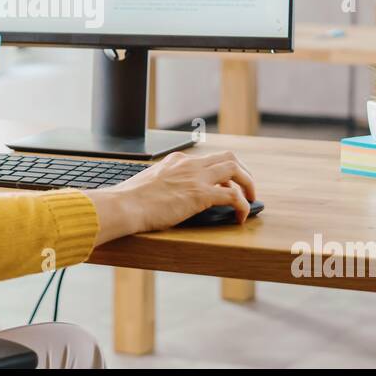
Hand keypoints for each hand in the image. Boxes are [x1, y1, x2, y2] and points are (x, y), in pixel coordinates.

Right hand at [84, 151, 256, 245]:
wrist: (124, 205)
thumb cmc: (129, 200)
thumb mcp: (148, 183)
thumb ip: (162, 184)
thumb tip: (165, 197)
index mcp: (176, 161)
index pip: (207, 159)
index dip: (220, 172)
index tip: (224, 183)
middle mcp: (189, 164)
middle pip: (228, 157)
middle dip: (242, 172)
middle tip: (247, 188)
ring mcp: (196, 177)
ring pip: (236, 169)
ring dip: (248, 184)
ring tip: (251, 200)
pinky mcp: (200, 195)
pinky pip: (233, 196)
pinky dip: (242, 206)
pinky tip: (240, 218)